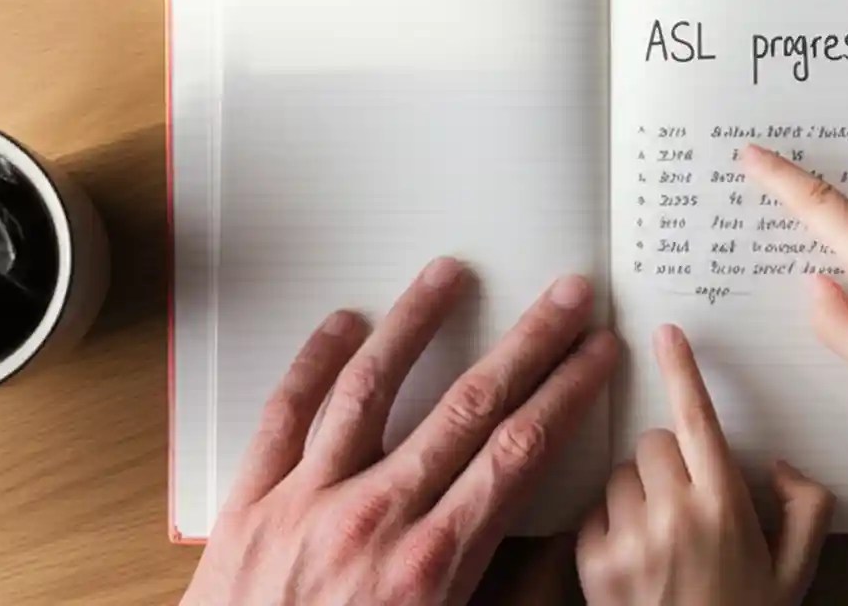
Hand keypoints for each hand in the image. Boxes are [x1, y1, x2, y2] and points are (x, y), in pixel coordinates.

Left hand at [181, 258, 618, 605]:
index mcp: (432, 563)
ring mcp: (308, 502)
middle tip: (564, 296)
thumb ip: (507, 592)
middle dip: (528, 343)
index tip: (595, 353)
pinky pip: (285, 414)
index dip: (567, 393)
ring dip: (418, 323)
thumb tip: (556, 539)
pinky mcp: (251, 503)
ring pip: (372, 387)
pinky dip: (314, 361)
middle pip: (469, 407)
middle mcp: (375, 518)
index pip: (519, 452)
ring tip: (451, 273)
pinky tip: (343, 321)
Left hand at [576, 325, 832, 605]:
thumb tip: (776, 464)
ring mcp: (629, 537)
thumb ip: (808, 506)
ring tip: (661, 537)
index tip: (668, 334)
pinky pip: (594, 511)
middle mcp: (674, 512)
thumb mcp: (797, 570)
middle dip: (667, 460)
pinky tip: (636, 557)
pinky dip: (611, 525)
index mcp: (725, 504)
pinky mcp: (592, 561)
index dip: (684, 370)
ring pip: (620, 474)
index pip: (698, 418)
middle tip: (685, 499)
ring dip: (637, 492)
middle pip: (652, 441)